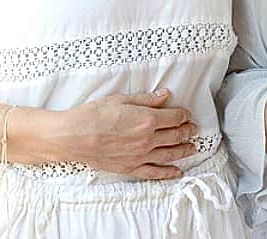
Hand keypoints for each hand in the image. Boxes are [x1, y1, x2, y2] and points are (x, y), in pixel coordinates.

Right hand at [53, 88, 196, 179]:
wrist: (73, 137)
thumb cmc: (94, 115)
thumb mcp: (121, 100)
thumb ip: (146, 99)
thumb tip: (165, 95)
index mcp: (147, 119)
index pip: (174, 117)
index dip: (184, 115)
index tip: (187, 114)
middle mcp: (148, 139)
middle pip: (175, 135)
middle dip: (187, 131)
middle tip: (194, 129)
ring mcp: (140, 156)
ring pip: (170, 154)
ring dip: (184, 150)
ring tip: (192, 147)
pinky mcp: (131, 168)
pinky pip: (155, 172)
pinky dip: (168, 172)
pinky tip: (178, 171)